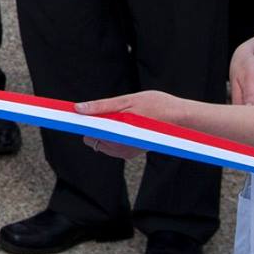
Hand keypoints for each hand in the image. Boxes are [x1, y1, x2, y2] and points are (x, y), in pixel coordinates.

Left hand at [76, 89, 192, 158]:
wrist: (184, 120)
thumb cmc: (157, 106)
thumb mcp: (128, 100)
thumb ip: (102, 106)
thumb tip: (78, 108)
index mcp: (117, 134)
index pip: (88, 133)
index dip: (79, 124)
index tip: (70, 116)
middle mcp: (121, 148)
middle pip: (92, 139)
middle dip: (93, 126)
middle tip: (101, 113)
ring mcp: (126, 152)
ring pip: (101, 142)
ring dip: (103, 130)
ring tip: (118, 117)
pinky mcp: (131, 152)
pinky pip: (111, 145)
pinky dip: (111, 135)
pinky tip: (123, 124)